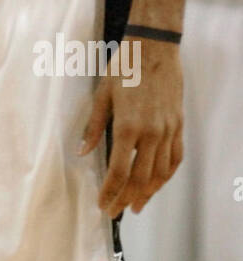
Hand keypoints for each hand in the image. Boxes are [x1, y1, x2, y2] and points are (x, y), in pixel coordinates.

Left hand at [80, 40, 182, 217]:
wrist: (154, 48)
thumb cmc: (123, 68)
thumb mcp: (102, 94)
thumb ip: (93, 127)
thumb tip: (82, 152)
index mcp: (128, 126)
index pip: (119, 172)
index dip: (110, 192)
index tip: (103, 205)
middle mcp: (151, 133)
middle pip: (140, 178)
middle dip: (126, 198)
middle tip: (115, 212)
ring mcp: (168, 130)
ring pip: (160, 172)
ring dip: (148, 192)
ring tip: (136, 205)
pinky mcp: (178, 125)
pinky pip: (175, 157)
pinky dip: (167, 174)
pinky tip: (158, 183)